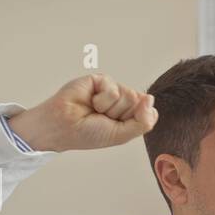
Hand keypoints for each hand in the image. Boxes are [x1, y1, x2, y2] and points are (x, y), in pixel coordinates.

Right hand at [6, 73, 157, 151]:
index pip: (150, 113)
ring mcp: (113, 90)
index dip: (136, 121)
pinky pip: (113, 89)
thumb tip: (150, 98)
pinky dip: (102, 100)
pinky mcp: (101, 80)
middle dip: (121, 115)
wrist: (64, 126)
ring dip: (110, 109)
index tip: (118, 127)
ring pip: (128, 95)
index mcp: (131, 115)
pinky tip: (91, 101)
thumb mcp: (122, 135)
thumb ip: (143, 121)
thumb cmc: (89, 133)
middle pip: (140, 103)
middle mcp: (124, 101)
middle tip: (103, 118)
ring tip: (95, 110)